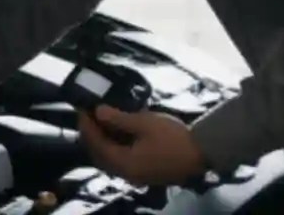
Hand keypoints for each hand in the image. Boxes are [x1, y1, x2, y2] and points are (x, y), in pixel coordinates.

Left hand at [77, 105, 208, 186]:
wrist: (201, 153)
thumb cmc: (172, 137)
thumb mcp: (144, 123)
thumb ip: (119, 119)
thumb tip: (98, 111)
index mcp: (124, 163)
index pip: (97, 145)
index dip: (87, 126)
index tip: (82, 108)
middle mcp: (125, 174)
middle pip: (99, 156)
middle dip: (91, 135)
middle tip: (88, 115)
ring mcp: (135, 176)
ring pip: (109, 160)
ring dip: (101, 141)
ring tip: (100, 120)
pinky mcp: (143, 173)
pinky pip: (120, 161)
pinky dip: (113, 147)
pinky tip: (116, 132)